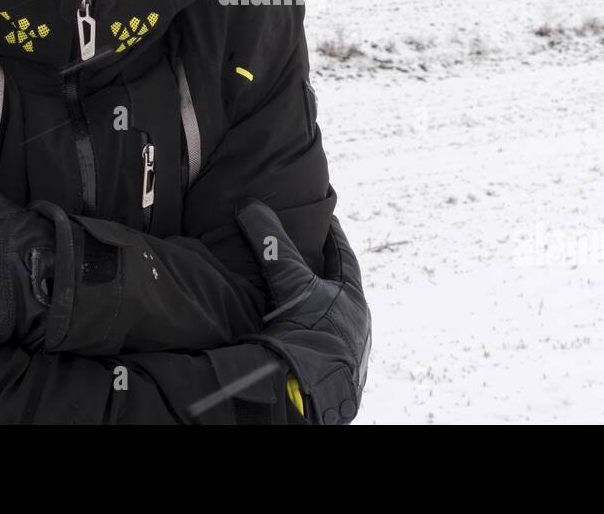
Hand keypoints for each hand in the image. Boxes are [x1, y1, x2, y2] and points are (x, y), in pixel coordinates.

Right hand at [234, 200, 371, 423]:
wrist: (310, 398)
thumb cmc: (309, 337)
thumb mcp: (291, 285)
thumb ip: (272, 245)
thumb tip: (249, 206)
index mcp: (354, 302)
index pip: (345, 258)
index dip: (333, 236)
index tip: (325, 219)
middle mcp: (354, 327)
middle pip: (336, 289)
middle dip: (318, 271)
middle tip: (300, 253)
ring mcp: (342, 353)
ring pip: (326, 318)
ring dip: (308, 304)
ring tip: (285, 293)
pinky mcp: (326, 373)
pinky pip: (314, 343)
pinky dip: (300, 330)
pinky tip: (282, 332)